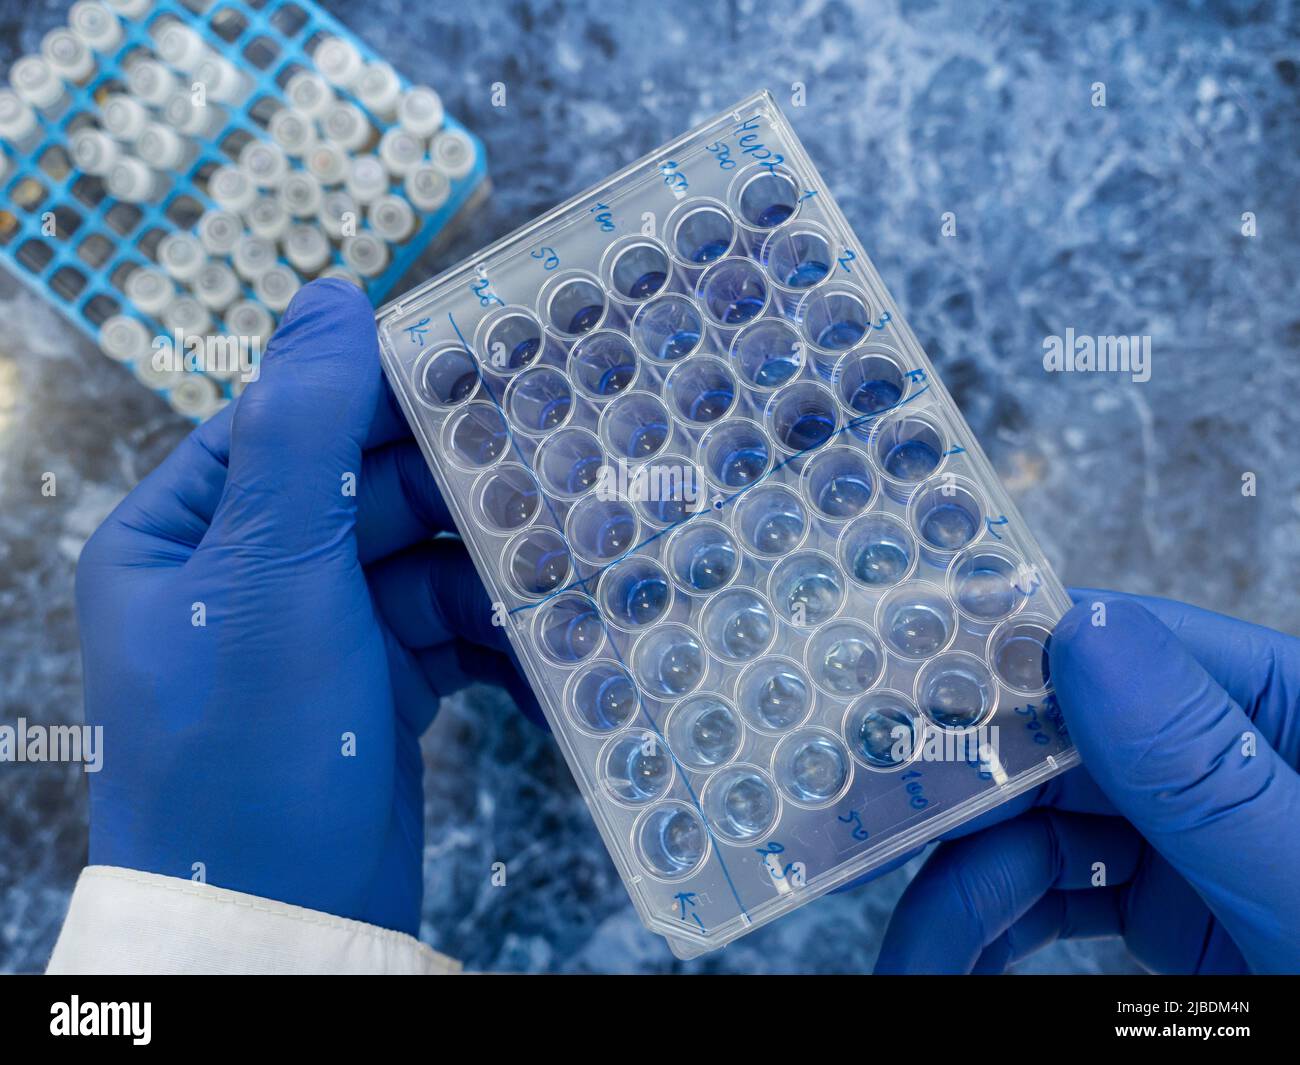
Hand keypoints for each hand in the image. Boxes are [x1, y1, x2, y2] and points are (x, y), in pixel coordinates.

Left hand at [76, 279, 536, 934]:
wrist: (283, 930)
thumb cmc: (249, 757)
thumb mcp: (271, 579)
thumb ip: (301, 432)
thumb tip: (330, 294)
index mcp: (187, 533)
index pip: (295, 422)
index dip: (388, 391)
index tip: (491, 362)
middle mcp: (248, 574)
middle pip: (375, 491)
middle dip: (468, 492)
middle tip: (564, 467)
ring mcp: (316, 633)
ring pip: (426, 562)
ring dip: (498, 569)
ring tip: (578, 567)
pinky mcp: (376, 687)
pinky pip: (448, 631)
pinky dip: (499, 637)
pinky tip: (552, 649)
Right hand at [875, 590, 1299, 973]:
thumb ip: (1205, 768)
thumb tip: (1083, 633)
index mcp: (1289, 708)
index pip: (1129, 646)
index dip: (1011, 663)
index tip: (909, 692)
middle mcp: (1229, 759)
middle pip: (1061, 743)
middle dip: (963, 801)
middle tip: (868, 836)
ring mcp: (1194, 837)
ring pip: (1041, 830)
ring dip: (963, 890)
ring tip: (910, 958)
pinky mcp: (1168, 908)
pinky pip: (1057, 895)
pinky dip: (995, 926)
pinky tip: (950, 955)